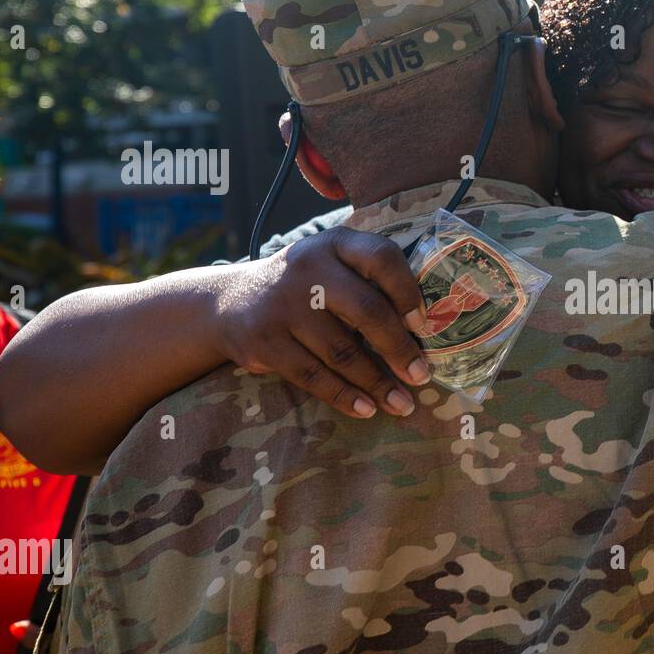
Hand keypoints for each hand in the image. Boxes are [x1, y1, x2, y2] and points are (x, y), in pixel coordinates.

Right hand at [213, 227, 429, 418]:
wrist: (228, 302)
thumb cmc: (304, 287)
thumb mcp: (332, 265)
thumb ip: (370, 281)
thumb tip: (425, 330)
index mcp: (334, 244)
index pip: (381, 257)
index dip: (408, 291)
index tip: (423, 324)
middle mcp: (307, 268)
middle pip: (367, 310)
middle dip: (399, 349)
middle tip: (421, 376)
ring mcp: (282, 305)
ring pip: (342, 351)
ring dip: (377, 383)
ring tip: (402, 404)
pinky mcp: (264, 341)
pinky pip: (314, 376)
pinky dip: (345, 396)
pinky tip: (367, 409)